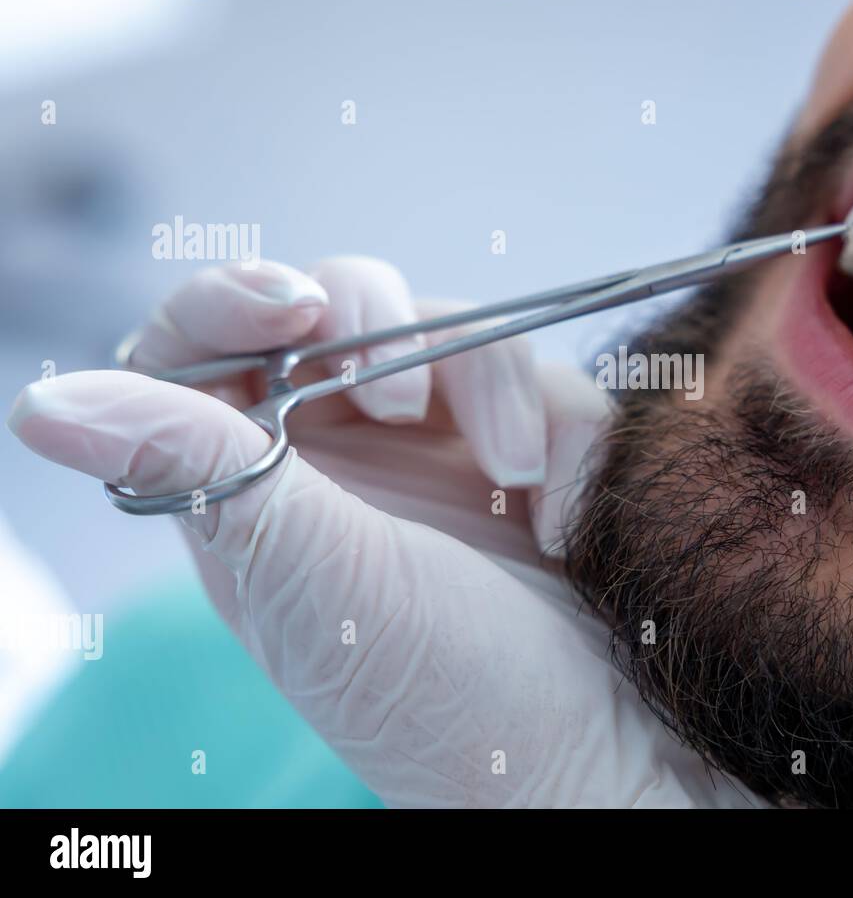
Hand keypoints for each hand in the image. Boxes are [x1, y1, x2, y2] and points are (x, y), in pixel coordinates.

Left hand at [7, 257, 757, 806]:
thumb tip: (42, 403)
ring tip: (520, 484)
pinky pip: (546, 377)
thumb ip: (198, 470)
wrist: (598, 748)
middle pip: (340, 309)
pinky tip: (567, 518)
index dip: (232, 302)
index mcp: (255, 493)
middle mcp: (346, 461)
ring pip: (457, 328)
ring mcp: (445, 451)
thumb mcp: (312, 579)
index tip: (294, 308)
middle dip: (381, 328)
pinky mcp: (535, 452)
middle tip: (401, 404)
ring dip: (498, 387)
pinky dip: (568, 430)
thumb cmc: (440, 695)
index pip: (205, 352)